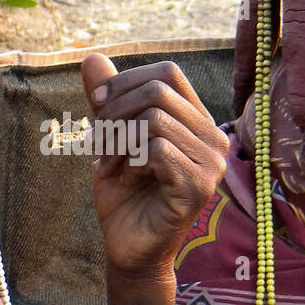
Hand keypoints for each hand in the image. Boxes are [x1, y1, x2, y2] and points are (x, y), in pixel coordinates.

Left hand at [80, 54, 228, 280]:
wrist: (128, 248)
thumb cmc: (123, 195)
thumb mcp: (109, 139)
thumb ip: (106, 101)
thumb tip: (92, 55)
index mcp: (196, 121)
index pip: (168, 74)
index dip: (127, 81)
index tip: (97, 104)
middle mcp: (212, 138)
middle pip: (158, 91)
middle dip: (115, 113)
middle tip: (97, 144)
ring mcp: (211, 164)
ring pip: (155, 120)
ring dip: (117, 141)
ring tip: (107, 166)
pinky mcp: (199, 187)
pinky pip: (157, 150)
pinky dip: (129, 162)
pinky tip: (125, 180)